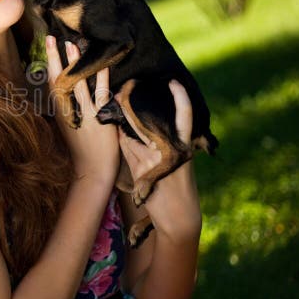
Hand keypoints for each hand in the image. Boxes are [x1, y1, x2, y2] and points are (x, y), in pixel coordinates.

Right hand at [45, 36, 118, 187]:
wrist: (91, 174)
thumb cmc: (81, 154)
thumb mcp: (70, 130)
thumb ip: (68, 112)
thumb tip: (66, 96)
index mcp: (61, 113)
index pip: (53, 83)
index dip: (51, 63)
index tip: (48, 45)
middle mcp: (69, 111)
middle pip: (59, 79)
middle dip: (55, 57)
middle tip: (51, 37)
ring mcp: (84, 114)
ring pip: (77, 83)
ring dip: (74, 63)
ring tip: (72, 43)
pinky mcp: (100, 119)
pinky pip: (101, 95)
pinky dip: (102, 79)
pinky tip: (103, 65)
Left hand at [118, 80, 200, 240]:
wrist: (178, 216)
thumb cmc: (175, 185)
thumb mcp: (175, 162)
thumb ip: (159, 141)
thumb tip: (137, 120)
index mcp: (185, 144)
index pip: (185, 116)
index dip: (181, 98)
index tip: (173, 82)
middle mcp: (173, 149)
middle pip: (149, 119)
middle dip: (134, 102)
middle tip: (126, 86)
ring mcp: (157, 159)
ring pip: (133, 131)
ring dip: (121, 118)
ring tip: (114, 100)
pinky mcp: (142, 170)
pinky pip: (126, 147)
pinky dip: (119, 138)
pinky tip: (112, 128)